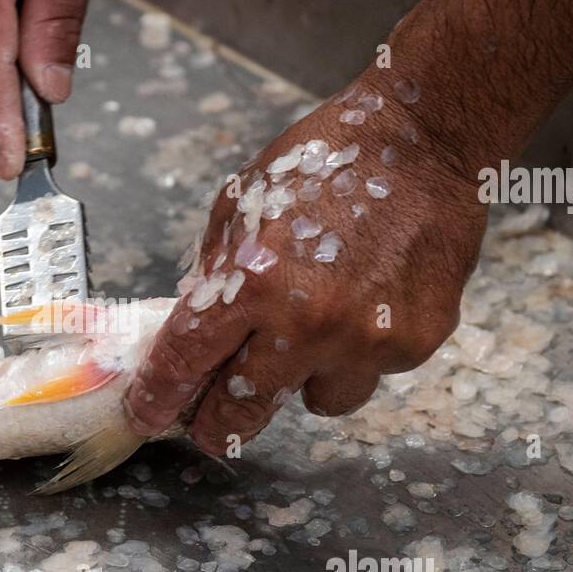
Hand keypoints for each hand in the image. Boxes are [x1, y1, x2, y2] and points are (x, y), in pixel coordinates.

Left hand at [124, 71, 487, 455]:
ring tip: (318, 328)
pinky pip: (370, 374)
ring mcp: (364, 340)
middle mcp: (305, 323)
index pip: (187, 359)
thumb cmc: (328, 163)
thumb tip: (189, 332)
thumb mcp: (241, 205)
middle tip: (210, 429)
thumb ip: (214, 273)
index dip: (160, 395)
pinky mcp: (414, 345)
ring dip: (306, 379)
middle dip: (219, 425)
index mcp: (252, 282)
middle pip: (243, 408)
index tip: (148, 415)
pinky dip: (360, 352)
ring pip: (318, 402)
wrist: (423, 142)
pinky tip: (368, 302)